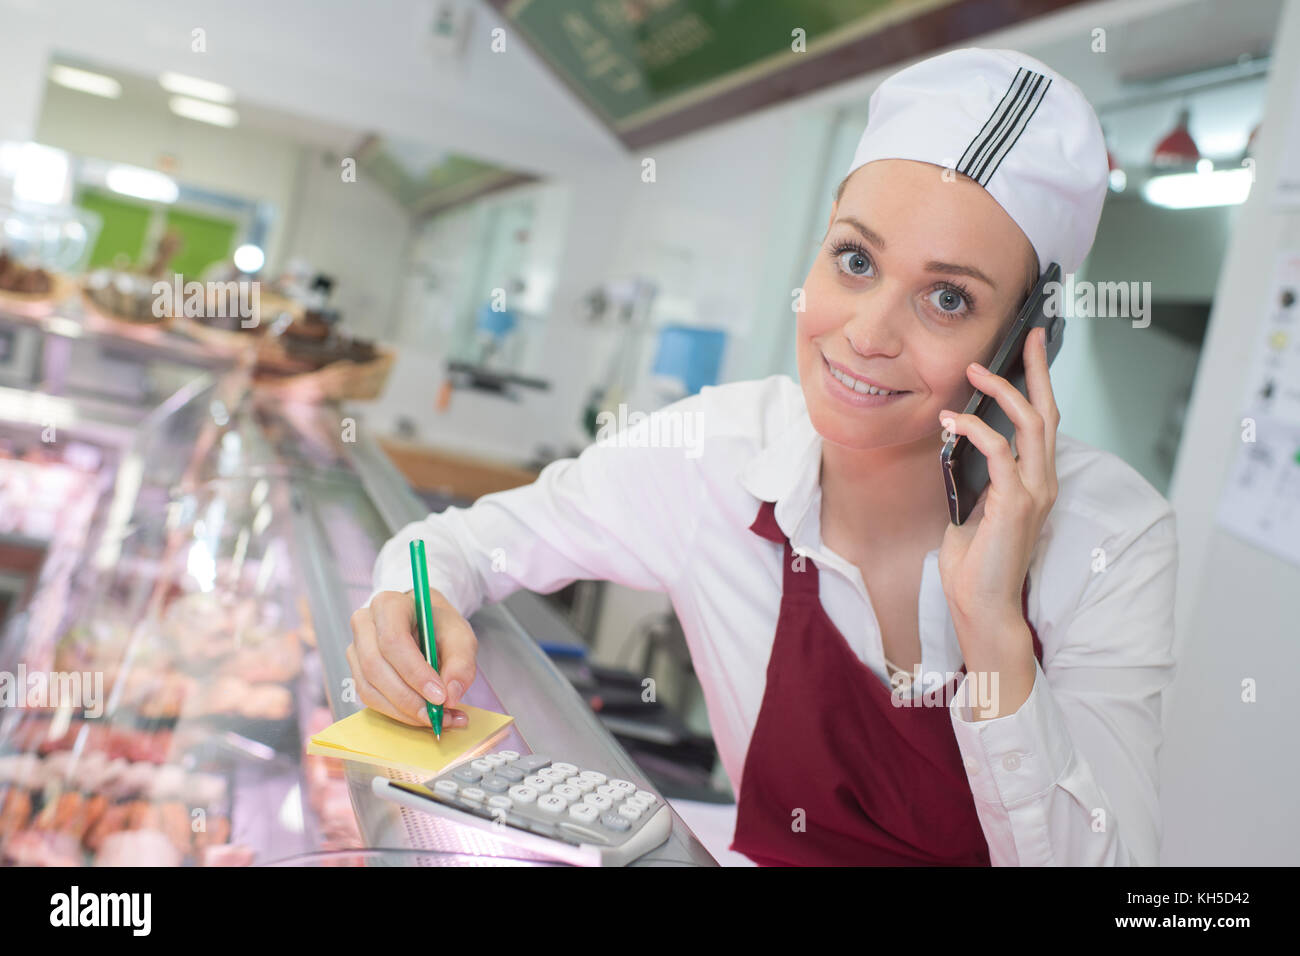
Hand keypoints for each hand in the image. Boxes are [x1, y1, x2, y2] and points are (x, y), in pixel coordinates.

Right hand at [347, 589, 477, 727]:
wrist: (423, 624)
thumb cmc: (439, 626)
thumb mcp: (460, 637)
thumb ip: (462, 663)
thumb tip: (451, 696)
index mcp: (389, 605)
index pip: (393, 641)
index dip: (415, 673)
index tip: (440, 696)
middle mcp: (364, 625)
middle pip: (376, 667)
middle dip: (409, 698)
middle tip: (439, 715)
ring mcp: (355, 649)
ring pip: (370, 688)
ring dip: (403, 711)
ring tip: (438, 719)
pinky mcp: (357, 672)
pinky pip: (371, 699)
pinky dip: (397, 713)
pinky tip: (423, 716)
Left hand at [936, 327, 1058, 704]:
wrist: (980, 604)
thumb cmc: (974, 561)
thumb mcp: (972, 505)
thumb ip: (973, 474)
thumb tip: (955, 438)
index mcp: (1036, 480)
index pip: (1043, 421)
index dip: (1038, 382)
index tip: (1030, 347)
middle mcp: (1043, 482)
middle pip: (1046, 412)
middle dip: (1035, 370)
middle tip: (1027, 336)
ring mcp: (1034, 493)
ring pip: (1030, 426)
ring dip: (1001, 393)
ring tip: (974, 372)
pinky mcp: (1015, 505)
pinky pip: (1001, 454)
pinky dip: (976, 431)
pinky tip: (952, 421)